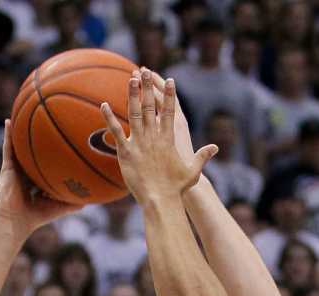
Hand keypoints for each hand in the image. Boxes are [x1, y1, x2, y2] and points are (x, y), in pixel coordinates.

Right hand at [0, 120, 73, 241]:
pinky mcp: (7, 168)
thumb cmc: (37, 217)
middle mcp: (27, 172)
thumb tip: (92, 199)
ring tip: (26, 112)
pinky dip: (8, 135)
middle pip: (35, 151)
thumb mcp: (59, 207)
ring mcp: (16, 169)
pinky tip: (8, 120)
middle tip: (49, 120)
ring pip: (20, 146)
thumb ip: (73, 202)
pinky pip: (7, 148)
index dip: (54, 153)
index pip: (47, 163)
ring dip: (21, 130)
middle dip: (40, 138)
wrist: (16, 222)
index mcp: (38, 180)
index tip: (64, 141)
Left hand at [101, 69, 216, 205]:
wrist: (160, 200)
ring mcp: (139, 143)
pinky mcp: (126, 152)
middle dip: (148, 87)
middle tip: (144, 71)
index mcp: (168, 139)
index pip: (169, 112)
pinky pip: (116, 132)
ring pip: (134, 114)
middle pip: (150, 106)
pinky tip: (103, 105)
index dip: (169, 95)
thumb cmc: (176, 188)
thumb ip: (202, 157)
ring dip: (131, 95)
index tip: (169, 80)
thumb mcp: (193, 171)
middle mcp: (154, 137)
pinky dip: (109, 118)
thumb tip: (215, 147)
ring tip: (130, 79)